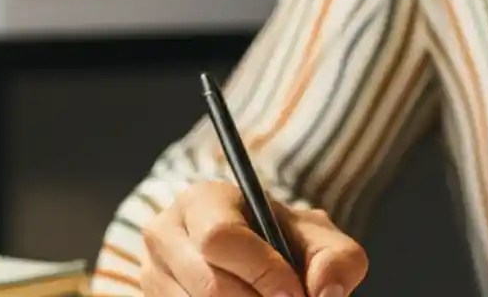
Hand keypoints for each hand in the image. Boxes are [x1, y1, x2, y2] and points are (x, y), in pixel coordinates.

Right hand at [141, 181, 367, 296]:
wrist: (259, 258)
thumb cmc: (286, 242)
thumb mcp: (319, 239)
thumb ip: (336, 259)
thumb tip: (324, 293)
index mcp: (202, 200)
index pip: (220, 238)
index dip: (263, 272)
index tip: (295, 293)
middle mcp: (165, 234)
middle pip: (207, 285)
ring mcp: (151, 275)